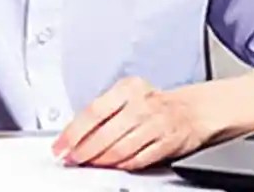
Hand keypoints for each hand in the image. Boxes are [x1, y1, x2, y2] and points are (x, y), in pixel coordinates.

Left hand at [51, 77, 210, 170]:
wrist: (192, 110)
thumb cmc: (154, 103)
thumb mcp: (129, 95)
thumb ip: (105, 110)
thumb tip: (74, 131)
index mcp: (128, 89)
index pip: (94, 111)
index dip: (73, 133)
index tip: (61, 145)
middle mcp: (142, 105)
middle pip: (105, 134)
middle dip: (84, 151)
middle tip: (72, 158)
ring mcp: (156, 124)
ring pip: (120, 149)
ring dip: (100, 160)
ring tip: (89, 163)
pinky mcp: (167, 143)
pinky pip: (138, 159)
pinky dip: (122, 165)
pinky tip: (113, 166)